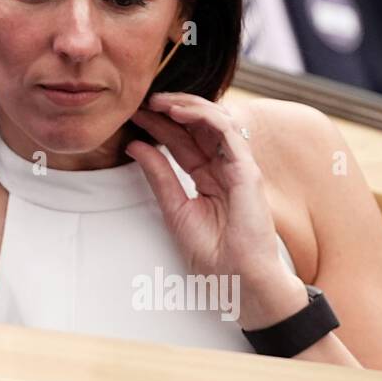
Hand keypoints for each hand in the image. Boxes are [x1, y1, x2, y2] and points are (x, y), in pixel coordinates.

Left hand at [126, 92, 285, 287]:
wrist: (237, 280)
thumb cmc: (213, 254)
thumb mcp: (174, 209)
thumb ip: (158, 176)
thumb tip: (134, 146)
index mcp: (208, 178)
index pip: (183, 142)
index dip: (160, 125)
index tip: (134, 115)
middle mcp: (224, 169)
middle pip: (198, 127)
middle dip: (171, 109)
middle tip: (143, 100)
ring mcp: (238, 168)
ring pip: (215, 122)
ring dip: (186, 105)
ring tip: (158, 101)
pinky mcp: (248, 171)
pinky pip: (227, 133)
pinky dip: (204, 116)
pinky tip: (179, 111)